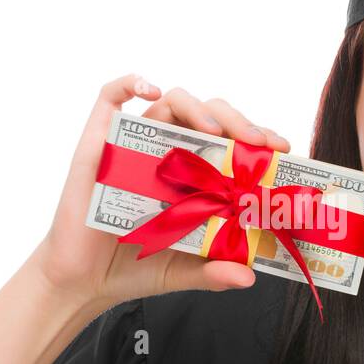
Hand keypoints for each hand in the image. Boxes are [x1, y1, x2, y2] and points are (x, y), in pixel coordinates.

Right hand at [35, 74, 291, 304]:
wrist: (83, 281)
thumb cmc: (134, 268)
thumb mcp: (184, 272)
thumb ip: (214, 272)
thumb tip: (248, 278)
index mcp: (194, 176)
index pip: (231, 142)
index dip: (257, 138)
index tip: (280, 150)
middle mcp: (167, 154)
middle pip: (207, 115)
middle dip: (237, 121)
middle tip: (257, 143)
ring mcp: (133, 145)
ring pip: (170, 101)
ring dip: (197, 108)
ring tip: (214, 131)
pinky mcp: (98, 143)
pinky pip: (111, 96)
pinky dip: (131, 82)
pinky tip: (151, 91)